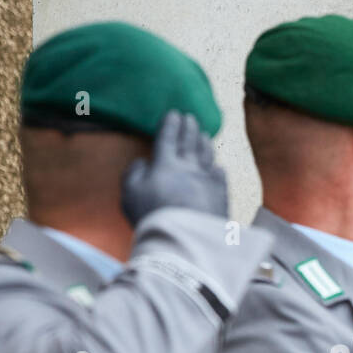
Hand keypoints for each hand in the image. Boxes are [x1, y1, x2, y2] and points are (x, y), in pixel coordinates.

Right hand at [121, 110, 227, 224]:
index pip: (168, 138)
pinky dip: (218, 169)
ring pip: (207, 157)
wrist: (187, 238)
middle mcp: (189, 167)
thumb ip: (133, 174)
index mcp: (166, 164)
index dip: (170, 125)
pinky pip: (220, 177)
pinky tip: (218, 167)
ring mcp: (208, 181)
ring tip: (204, 135)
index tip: (174, 114)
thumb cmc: (153, 216)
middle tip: (190, 118)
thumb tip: (143, 162)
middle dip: (189, 128)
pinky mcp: (221, 196)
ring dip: (205, 144)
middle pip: (190, 143)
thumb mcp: (130, 194)